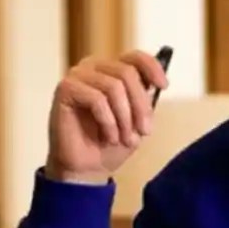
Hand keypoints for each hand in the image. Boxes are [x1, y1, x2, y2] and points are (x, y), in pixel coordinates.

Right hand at [45, 51, 168, 183]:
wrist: (87, 170)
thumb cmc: (110, 144)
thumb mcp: (136, 119)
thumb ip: (144, 98)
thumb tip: (156, 84)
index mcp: (110, 71)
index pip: (134, 57)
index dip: (152, 68)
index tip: (163, 86)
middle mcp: (92, 68)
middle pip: (127, 73)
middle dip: (140, 106)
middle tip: (145, 131)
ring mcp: (77, 77)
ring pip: (113, 86)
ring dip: (124, 118)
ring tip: (124, 139)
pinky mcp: (65, 89)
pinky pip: (96, 99)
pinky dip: (108, 122)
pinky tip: (108, 138)